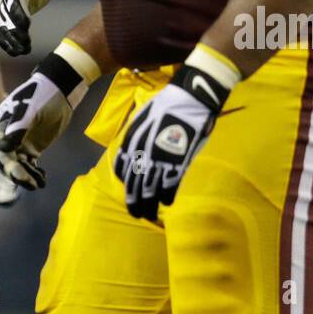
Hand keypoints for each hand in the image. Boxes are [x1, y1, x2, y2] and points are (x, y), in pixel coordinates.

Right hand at [0, 0, 79, 57]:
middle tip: (25, 44)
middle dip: (13, 29)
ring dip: (9, 38)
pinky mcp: (8, 7)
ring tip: (22, 51)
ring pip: (1, 21)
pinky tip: (16, 51)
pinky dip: (8, 39)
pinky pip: (4, 25)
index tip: (26, 26)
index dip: (16, 10)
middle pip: (4, 11)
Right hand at [0, 49, 90, 192]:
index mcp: (0, 128)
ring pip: (19, 166)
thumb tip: (4, 149)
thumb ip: (17, 128)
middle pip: (8, 162)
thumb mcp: (28, 110)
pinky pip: (30, 165)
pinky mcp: (32, 148)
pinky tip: (42, 178)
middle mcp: (7, 139)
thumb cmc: (40, 95)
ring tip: (39, 182)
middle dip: (17, 174)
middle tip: (30, 184)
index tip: (18, 174)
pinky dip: (34, 174)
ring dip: (27, 176)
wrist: (59, 90)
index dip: (6, 165)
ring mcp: (20, 144)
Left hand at [114, 54, 235, 220]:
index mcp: (131, 142)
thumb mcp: (142, 119)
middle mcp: (141, 153)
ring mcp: (159, 159)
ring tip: (150, 214)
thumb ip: (136, 138)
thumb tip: (134, 153)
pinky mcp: (178, 162)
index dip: (126, 183)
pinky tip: (167, 203)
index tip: (130, 190)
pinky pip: (169, 185)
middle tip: (136, 214)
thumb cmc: (167, 105)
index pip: (122, 169)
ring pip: (150, 189)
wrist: (190, 98)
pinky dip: (167, 196)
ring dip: (150, 204)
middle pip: (134, 184)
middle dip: (134, 201)